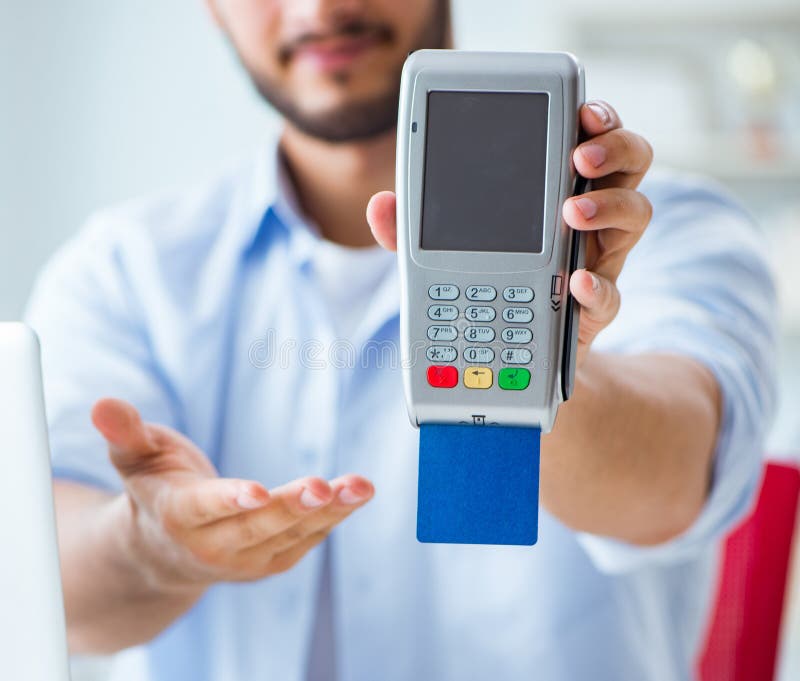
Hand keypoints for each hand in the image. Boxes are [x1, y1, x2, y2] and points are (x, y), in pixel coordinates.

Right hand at [91, 398, 373, 591]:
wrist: (165, 549)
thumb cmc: (156, 489)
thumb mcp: (135, 458)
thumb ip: (124, 433)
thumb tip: (102, 404)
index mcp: (177, 516)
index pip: (204, 509)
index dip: (230, 500)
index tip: (257, 492)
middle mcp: (213, 546)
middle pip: (257, 526)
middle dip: (292, 506)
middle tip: (324, 486)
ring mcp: (246, 560)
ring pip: (290, 534)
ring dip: (329, 511)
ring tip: (360, 486)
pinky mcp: (273, 561)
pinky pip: (307, 539)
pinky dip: (334, 517)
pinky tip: (357, 492)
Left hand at [366, 100, 652, 366]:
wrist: (512, 354)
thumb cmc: (485, 285)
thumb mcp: (442, 250)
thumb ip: (415, 228)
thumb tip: (381, 204)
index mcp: (557, 188)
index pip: (588, 139)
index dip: (596, 118)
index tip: (581, 110)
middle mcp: (589, 215)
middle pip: (631, 163)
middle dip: (614, 147)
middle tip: (581, 156)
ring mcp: (598, 258)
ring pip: (638, 214)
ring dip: (611, 206)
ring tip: (573, 213)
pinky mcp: (593, 306)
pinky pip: (612, 292)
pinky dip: (597, 287)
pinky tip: (576, 282)